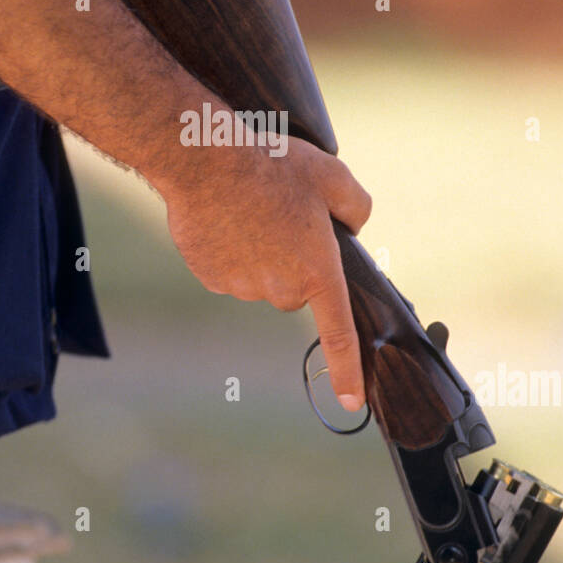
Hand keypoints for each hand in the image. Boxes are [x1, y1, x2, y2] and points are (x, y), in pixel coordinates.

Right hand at [157, 135, 372, 409]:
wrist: (205, 161)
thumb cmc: (273, 166)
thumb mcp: (333, 175)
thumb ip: (357, 208)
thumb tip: (352, 228)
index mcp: (318, 272)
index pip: (338, 334)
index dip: (347, 371)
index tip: (350, 402)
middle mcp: (281, 290)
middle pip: (295, 289)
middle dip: (294, 262)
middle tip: (284, 217)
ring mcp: (242, 287)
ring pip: (259, 278)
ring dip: (260, 253)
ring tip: (250, 209)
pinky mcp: (211, 278)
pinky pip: (228, 270)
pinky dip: (229, 249)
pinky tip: (225, 217)